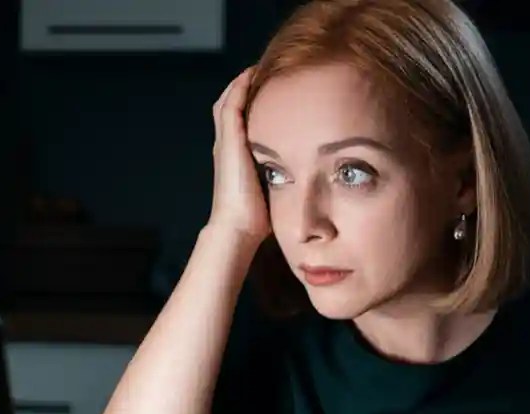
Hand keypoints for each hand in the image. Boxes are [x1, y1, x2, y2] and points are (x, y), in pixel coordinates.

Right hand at [206, 67, 270, 246]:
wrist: (237, 229)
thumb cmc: (255, 219)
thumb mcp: (270, 191)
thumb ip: (280, 179)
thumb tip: (304, 178)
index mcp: (235, 158)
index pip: (239, 121)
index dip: (250, 104)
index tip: (270, 91)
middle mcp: (226, 148)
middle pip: (230, 106)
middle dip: (244, 88)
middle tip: (263, 72)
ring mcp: (225, 144)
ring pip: (227, 102)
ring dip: (240, 83)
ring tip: (256, 67)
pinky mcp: (228, 144)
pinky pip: (230, 107)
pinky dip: (239, 89)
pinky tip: (251, 75)